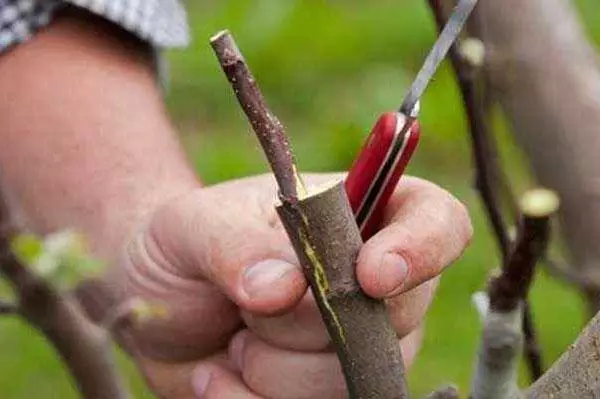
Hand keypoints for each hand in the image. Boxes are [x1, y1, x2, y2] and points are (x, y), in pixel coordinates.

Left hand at [118, 173, 471, 397]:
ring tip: (234, 338)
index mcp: (358, 215)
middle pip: (393, 317)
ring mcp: (357, 346)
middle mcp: (373, 284)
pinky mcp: (326, 391)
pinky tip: (221, 374)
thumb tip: (284, 288)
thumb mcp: (194, 227)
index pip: (437, 221)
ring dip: (272, 368)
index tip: (370, 276)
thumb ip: (237, 246)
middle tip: (246, 304)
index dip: (422, 249)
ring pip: (351, 378)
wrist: (156, 306)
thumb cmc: (185, 247)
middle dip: (305, 323)